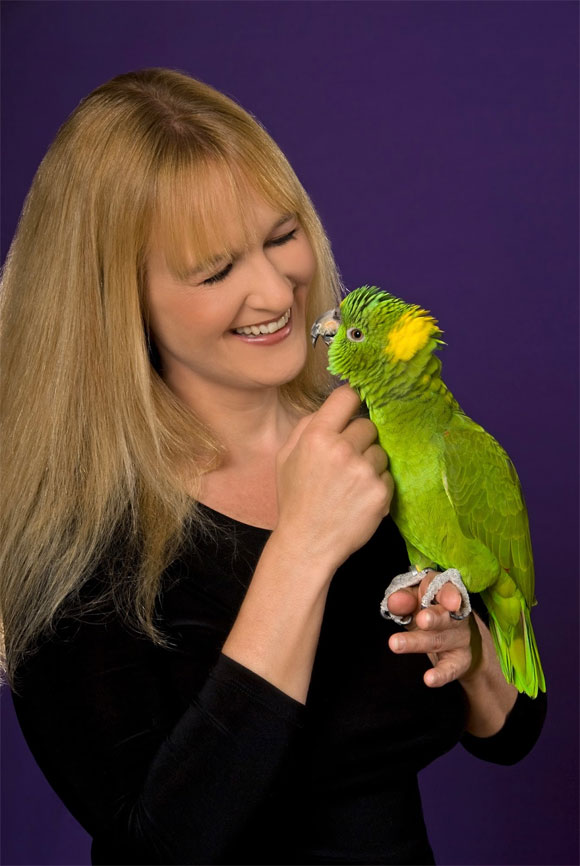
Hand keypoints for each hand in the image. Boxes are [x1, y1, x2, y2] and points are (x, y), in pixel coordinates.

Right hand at [274, 385, 393, 571]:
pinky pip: (388, 475)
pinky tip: (359, 498)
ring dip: (370, 462)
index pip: (346, 397)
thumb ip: (307, 426)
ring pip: (380, 451)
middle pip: (368, 424)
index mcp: (316, 436)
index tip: (353, 409)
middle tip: (347, 459)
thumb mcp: (286, 456)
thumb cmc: (295, 498)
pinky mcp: (380, 492)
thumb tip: (334, 406)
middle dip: (360, 438)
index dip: (352, 400)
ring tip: (352, 483)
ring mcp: (364, 471)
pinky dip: (377, 485)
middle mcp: (342, 449)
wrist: (307, 543)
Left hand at [386, 571, 481, 686]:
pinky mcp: (459, 661)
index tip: (449, 601)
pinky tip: (429, 679)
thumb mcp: (417, 602)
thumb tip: (393, 601)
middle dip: (434, 618)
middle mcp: (456, 616)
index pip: (447, 589)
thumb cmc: (432, 612)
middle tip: (421, 620)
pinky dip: (440, 675)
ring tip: (396, 644)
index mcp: (445, 595)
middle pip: (444, 616)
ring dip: (418, 642)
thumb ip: (404, 600)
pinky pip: (450, 668)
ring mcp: (459, 639)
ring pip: (438, 640)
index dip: (448, 594)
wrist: (463, 641)